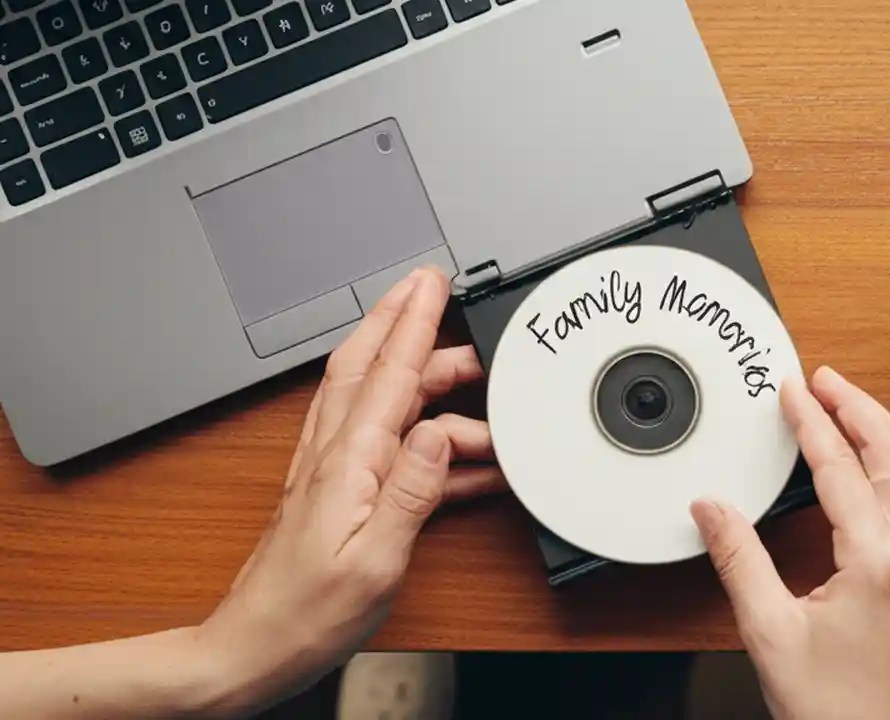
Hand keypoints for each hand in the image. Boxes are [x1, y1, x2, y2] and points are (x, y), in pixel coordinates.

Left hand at [197, 267, 504, 714]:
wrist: (256, 645)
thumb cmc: (308, 612)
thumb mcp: (374, 560)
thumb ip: (411, 492)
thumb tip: (443, 433)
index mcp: (347, 463)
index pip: (388, 374)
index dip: (413, 322)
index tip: (432, 283)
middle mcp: (334, 454)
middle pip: (374, 368)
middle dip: (408, 323)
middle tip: (445, 297)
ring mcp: (330, 467)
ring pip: (371, 393)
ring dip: (411, 364)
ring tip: (465, 368)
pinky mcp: (332, 486)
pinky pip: (376, 433)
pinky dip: (413, 421)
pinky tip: (449, 438)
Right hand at [691, 366, 889, 719]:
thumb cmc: (832, 710)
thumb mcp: (769, 632)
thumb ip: (739, 561)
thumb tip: (712, 509)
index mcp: (876, 561)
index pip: (839, 469)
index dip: (811, 423)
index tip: (792, 391)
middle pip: (888, 457)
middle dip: (853, 409)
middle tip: (822, 380)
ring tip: (865, 396)